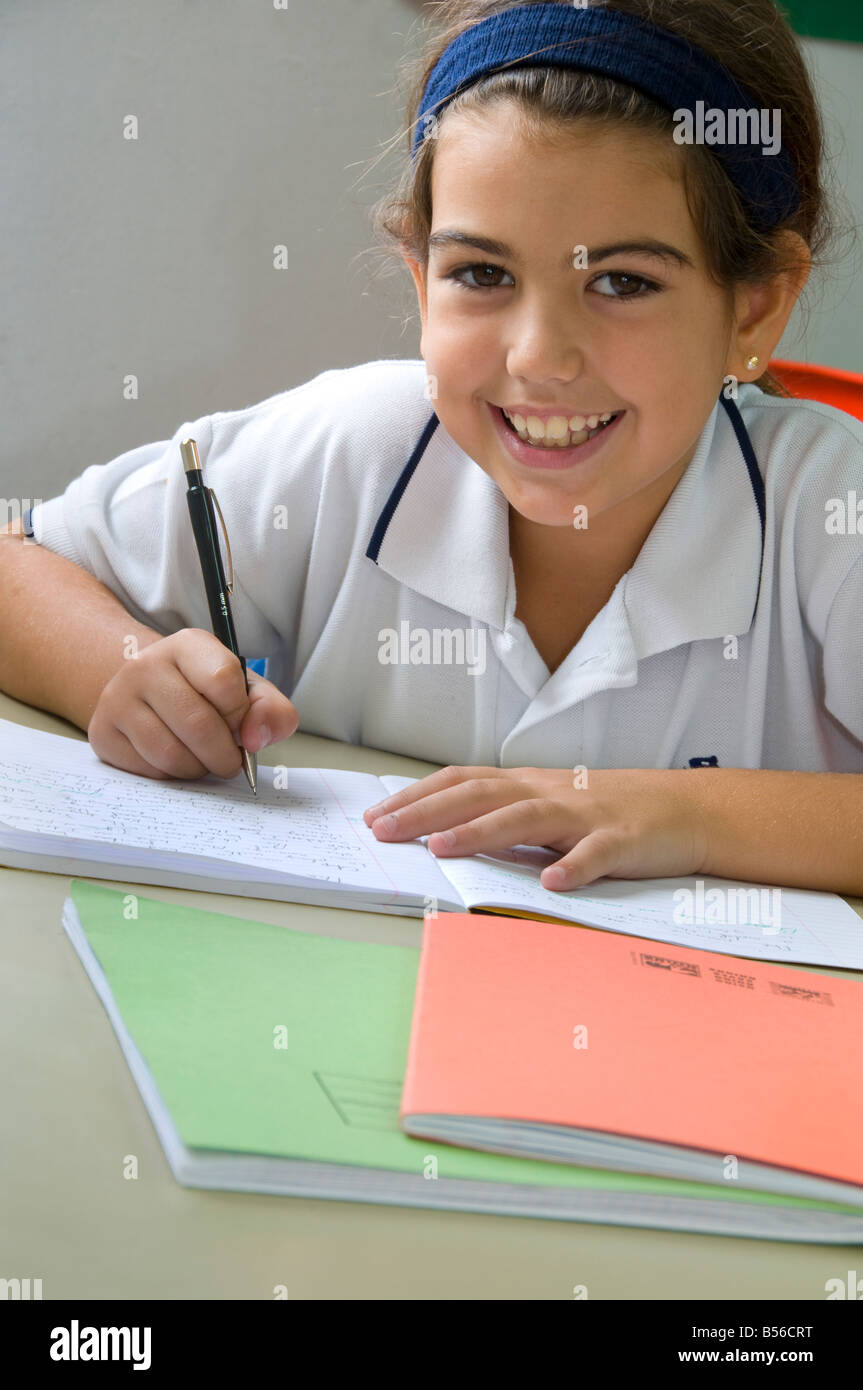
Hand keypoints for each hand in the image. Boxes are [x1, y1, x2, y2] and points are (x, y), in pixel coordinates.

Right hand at [89, 628, 298, 779]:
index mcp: (188, 644)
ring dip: (199, 769)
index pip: (223, 680)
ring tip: (202, 759)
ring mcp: (117, 699)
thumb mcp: (247, 692)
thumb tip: (256, 740)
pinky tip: (176, 759)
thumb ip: (271, 711)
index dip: (240, 713)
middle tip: (230, 760)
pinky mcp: (102, 733)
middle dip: (225, 755)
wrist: (150, 694)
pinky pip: (149, 771)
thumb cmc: (207, 695)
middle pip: (198, 725)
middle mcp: (145, 664)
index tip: (240, 723)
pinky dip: (172, 776)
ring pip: (171, 755)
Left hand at [363, 765, 709, 889]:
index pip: (463, 781)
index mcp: (529, 785)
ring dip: (480, 832)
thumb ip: (507, 814)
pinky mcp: (622, 842)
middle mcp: (549, 793)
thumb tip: (445, 831)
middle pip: (481, 794)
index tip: (377, 815)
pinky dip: (573, 867)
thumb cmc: (611, 811)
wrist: (687, 808)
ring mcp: (585, 816)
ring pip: (526, 819)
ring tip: (441, 850)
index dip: (418, 796)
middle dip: (428, 812)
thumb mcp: (552, 805)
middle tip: (384, 830)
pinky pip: (596, 856)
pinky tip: (550, 883)